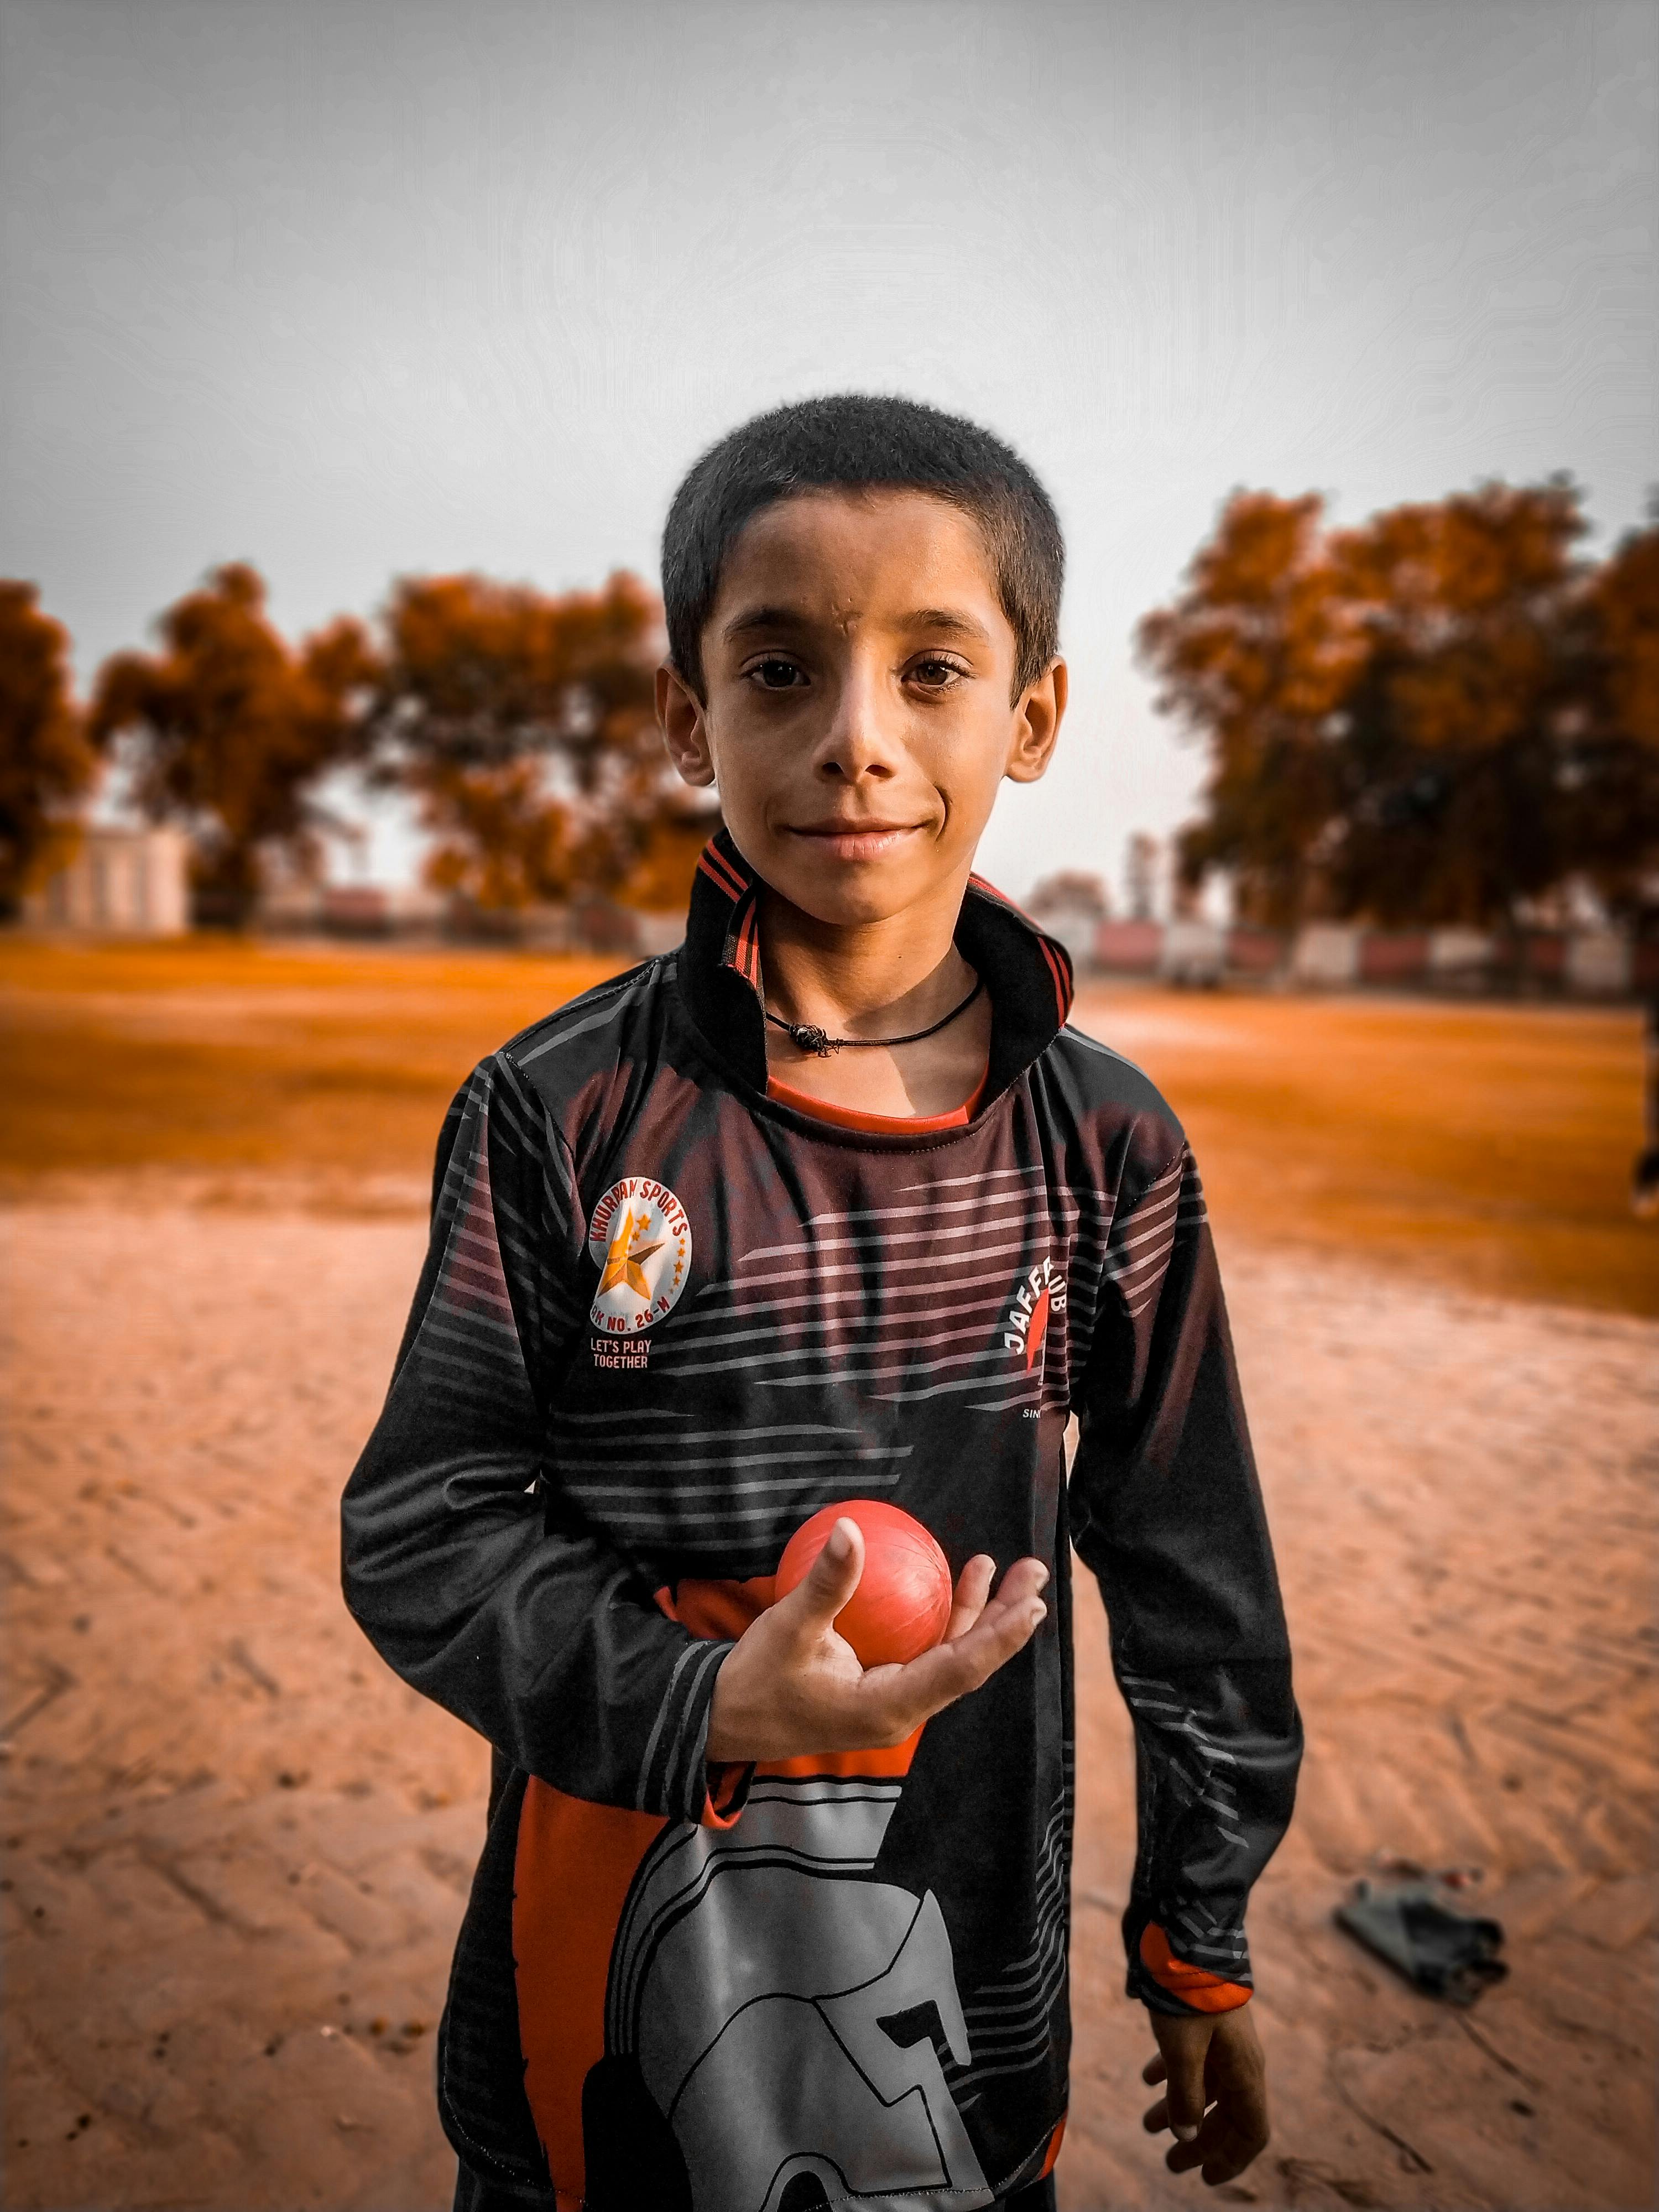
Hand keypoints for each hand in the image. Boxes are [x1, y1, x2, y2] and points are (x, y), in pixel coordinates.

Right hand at [705, 1516, 1047, 1762]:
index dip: (999, 1637)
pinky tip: (952, 1583)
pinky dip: (945, 1620)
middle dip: (1004, 1619)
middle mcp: (901, 1712)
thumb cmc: (755, 1680)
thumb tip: (850, 1528)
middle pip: (968, 1664)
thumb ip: (827, 1583)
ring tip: (1002, 1570)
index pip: (959, 1669)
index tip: (1032, 1606)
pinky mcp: (883, 1692)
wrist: (725, 1720)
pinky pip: (927, 1655)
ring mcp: (894, 1704)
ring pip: (952, 1658)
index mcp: (887, 1707)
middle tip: (1033, 1574)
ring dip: (980, 1616)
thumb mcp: (788, 1628)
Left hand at [1141, 2004, 1268, 2184]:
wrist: (1186, 1933)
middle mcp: (1240, 2058)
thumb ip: (1185, 2097)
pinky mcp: (1205, 2019)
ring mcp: (1223, 2037)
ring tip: (1147, 2125)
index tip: (1206, 2179)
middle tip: (1168, 2162)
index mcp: (1245, 2071)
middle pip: (1227, 2115)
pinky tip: (1146, 2079)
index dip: (1231, 2160)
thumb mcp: (1182, 2051)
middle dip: (1199, 2142)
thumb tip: (1186, 2136)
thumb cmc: (1187, 1994)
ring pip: (1206, 2086)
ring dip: (1180, 2108)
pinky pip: (1193, 2058)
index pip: (1251, 2131)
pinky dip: (1171, 2073)